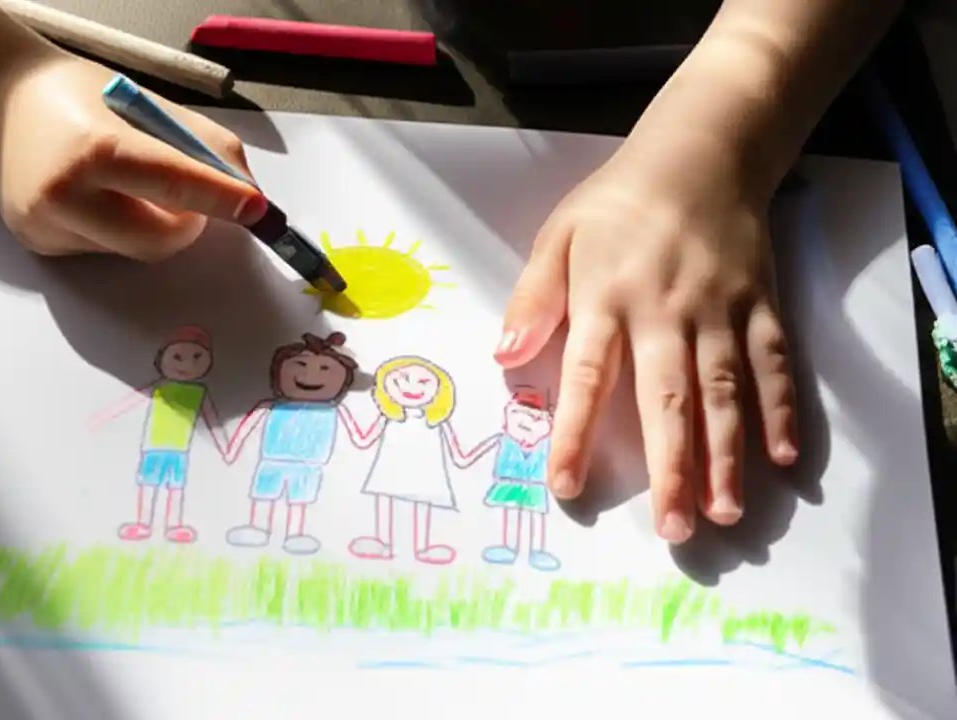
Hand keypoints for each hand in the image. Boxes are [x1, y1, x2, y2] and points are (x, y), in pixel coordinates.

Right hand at [0, 53, 266, 259]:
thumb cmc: (77, 96)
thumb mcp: (144, 100)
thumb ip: (201, 143)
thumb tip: (247, 190)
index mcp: (93, 148)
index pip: (171, 182)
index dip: (219, 198)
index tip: (259, 210)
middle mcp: (63, 195)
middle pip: (158, 240)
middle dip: (190, 224)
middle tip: (194, 197)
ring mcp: (47, 227)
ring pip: (135, 249)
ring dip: (155, 224)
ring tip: (131, 183)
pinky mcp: (40, 245)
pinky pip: (106, 250)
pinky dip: (121, 228)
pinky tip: (97, 195)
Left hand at [496, 150, 797, 543]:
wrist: (701, 151)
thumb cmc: (617, 202)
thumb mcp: (558, 236)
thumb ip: (533, 298)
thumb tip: (505, 357)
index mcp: (607, 298)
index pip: (589, 377)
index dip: (576, 434)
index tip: (569, 486)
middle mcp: (666, 312)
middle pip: (669, 400)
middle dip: (670, 469)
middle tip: (673, 529)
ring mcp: (720, 310)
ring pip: (725, 393)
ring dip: (728, 456)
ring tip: (726, 512)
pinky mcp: (760, 304)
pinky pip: (774, 364)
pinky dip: (782, 409)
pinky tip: (785, 458)